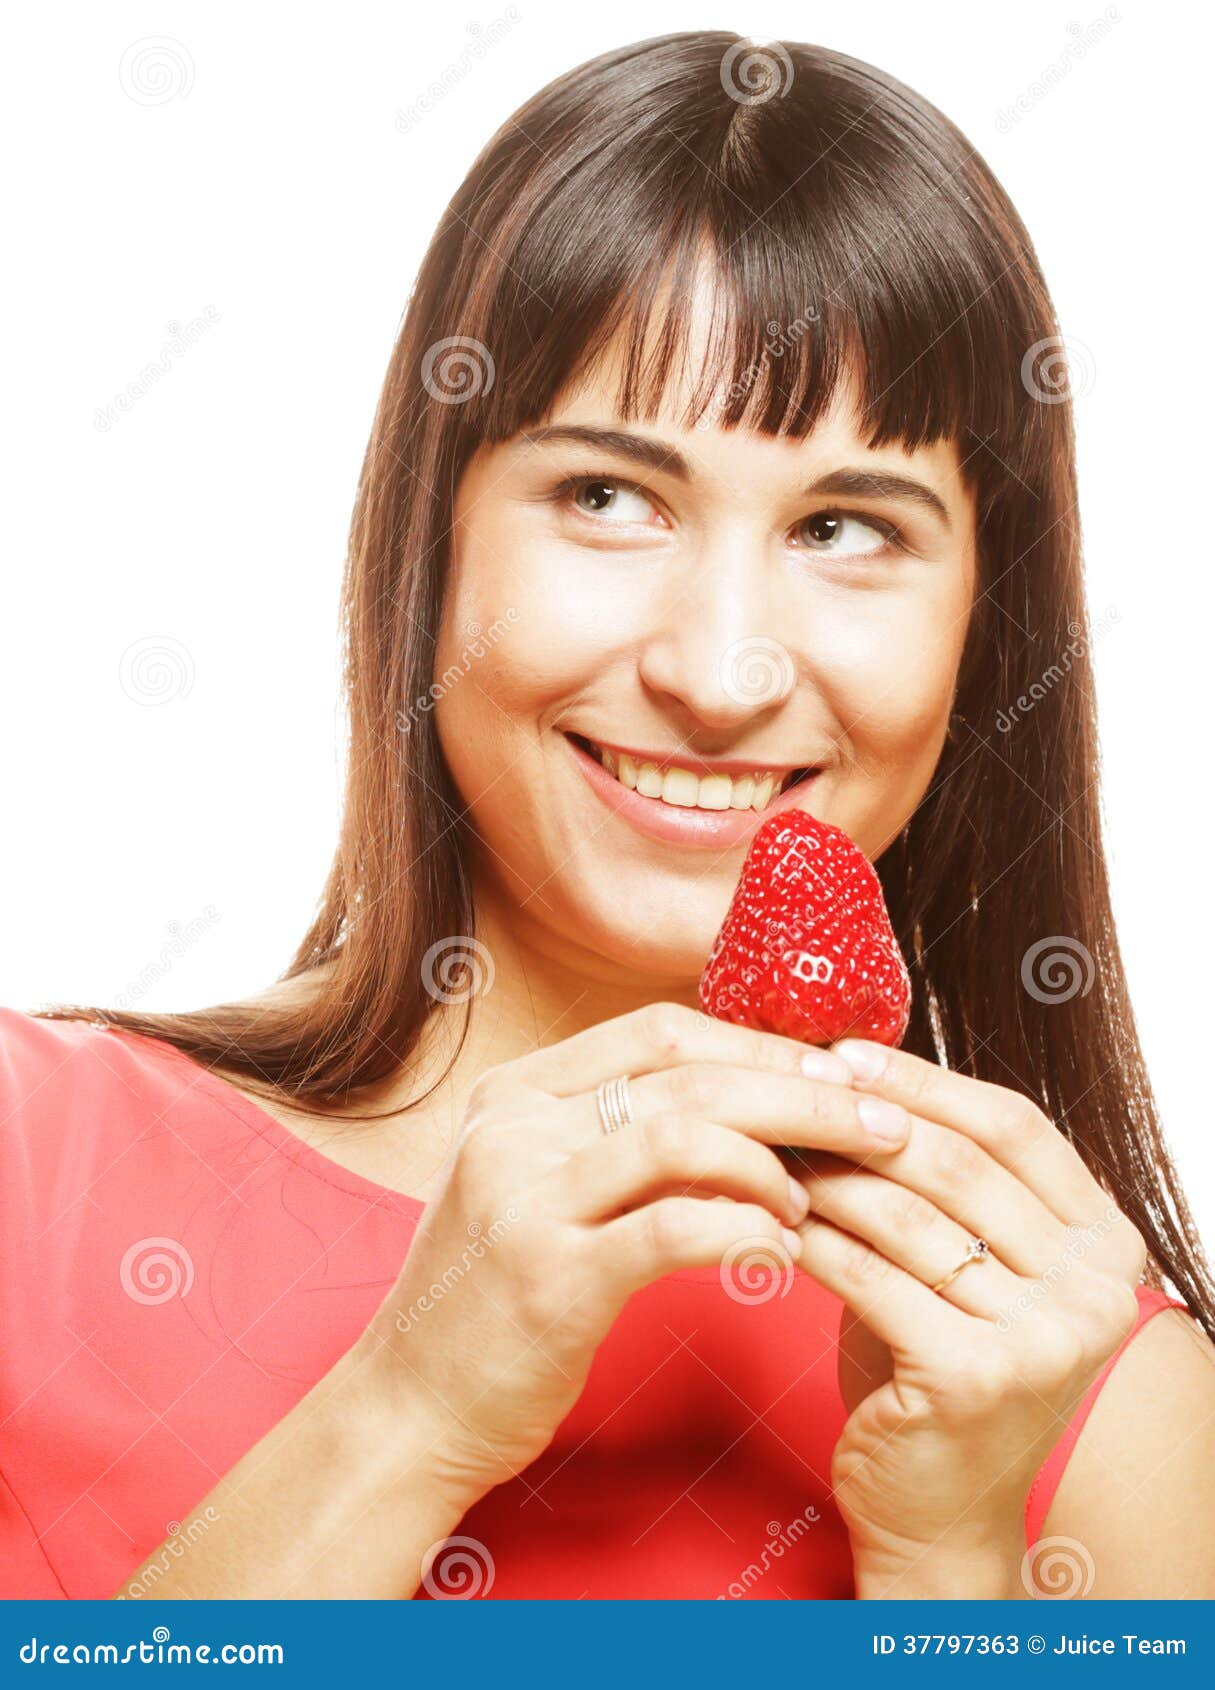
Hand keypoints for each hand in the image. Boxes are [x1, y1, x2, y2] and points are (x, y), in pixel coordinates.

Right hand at [357, 1004, 911, 1505]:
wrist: (404, 1410)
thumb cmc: (491, 1302)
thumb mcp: (532, 1189)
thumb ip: (610, 1139)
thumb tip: (742, 1105)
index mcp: (516, 1092)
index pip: (661, 1031)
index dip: (760, 1044)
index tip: (834, 1073)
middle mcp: (515, 1126)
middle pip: (689, 1071)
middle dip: (802, 1090)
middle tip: (881, 1120)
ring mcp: (525, 1196)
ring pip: (689, 1133)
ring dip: (778, 1159)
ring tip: (823, 1195)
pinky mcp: (549, 1277)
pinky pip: (675, 1228)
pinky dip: (745, 1230)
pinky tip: (784, 1250)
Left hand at [785, 1036, 1146, 1590]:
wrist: (936, 1514)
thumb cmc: (937, 1370)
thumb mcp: (965, 1265)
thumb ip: (944, 1183)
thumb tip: (852, 1070)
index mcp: (1108, 1243)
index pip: (1013, 1126)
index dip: (924, 1080)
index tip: (843, 1051)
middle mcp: (1095, 1289)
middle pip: (956, 1164)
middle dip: (858, 1122)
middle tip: (783, 1090)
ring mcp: (1044, 1337)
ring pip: (905, 1216)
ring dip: (821, 1175)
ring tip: (762, 1148)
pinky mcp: (974, 1376)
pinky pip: (869, 1275)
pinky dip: (808, 1240)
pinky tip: (764, 1220)